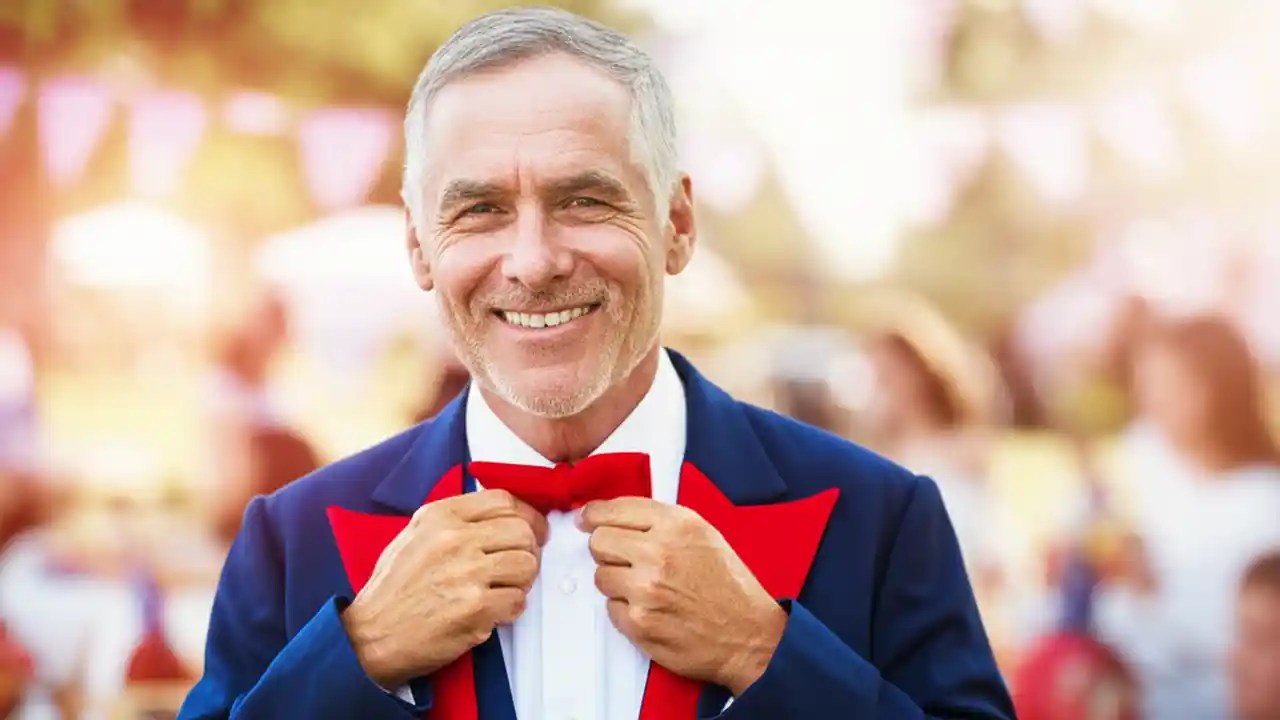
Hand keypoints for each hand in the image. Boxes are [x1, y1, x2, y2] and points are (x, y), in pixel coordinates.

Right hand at [341, 490, 547, 686]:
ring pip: (526, 564)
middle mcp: (455, 539)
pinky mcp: (475, 608)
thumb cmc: (392, 590)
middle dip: (529, 549)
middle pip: (522, 531)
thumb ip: (454, 521)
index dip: (527, 515)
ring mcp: (467, 573)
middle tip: (522, 564)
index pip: (503, 500)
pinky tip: (494, 610)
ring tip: (505, 588)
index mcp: (441, 516)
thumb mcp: (414, 535)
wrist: (370, 636)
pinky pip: (518, 600)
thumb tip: (497, 518)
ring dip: (523, 580)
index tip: (532, 528)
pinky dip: (512, 608)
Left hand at [580, 498, 786, 695]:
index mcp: (677, 524)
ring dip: (615, 581)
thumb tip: (613, 517)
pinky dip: (624, 609)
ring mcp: (646, 590)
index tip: (586, 520)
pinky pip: (610, 608)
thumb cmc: (729, 586)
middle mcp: (658, 553)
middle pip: (599, 541)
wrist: (749, 635)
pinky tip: (651, 609)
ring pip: (600, 576)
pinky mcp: (639, 623)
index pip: (614, 509)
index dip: (594, 515)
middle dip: (605, 549)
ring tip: (645, 588)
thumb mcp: (704, 535)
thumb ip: (661, 522)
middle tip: (622, 559)